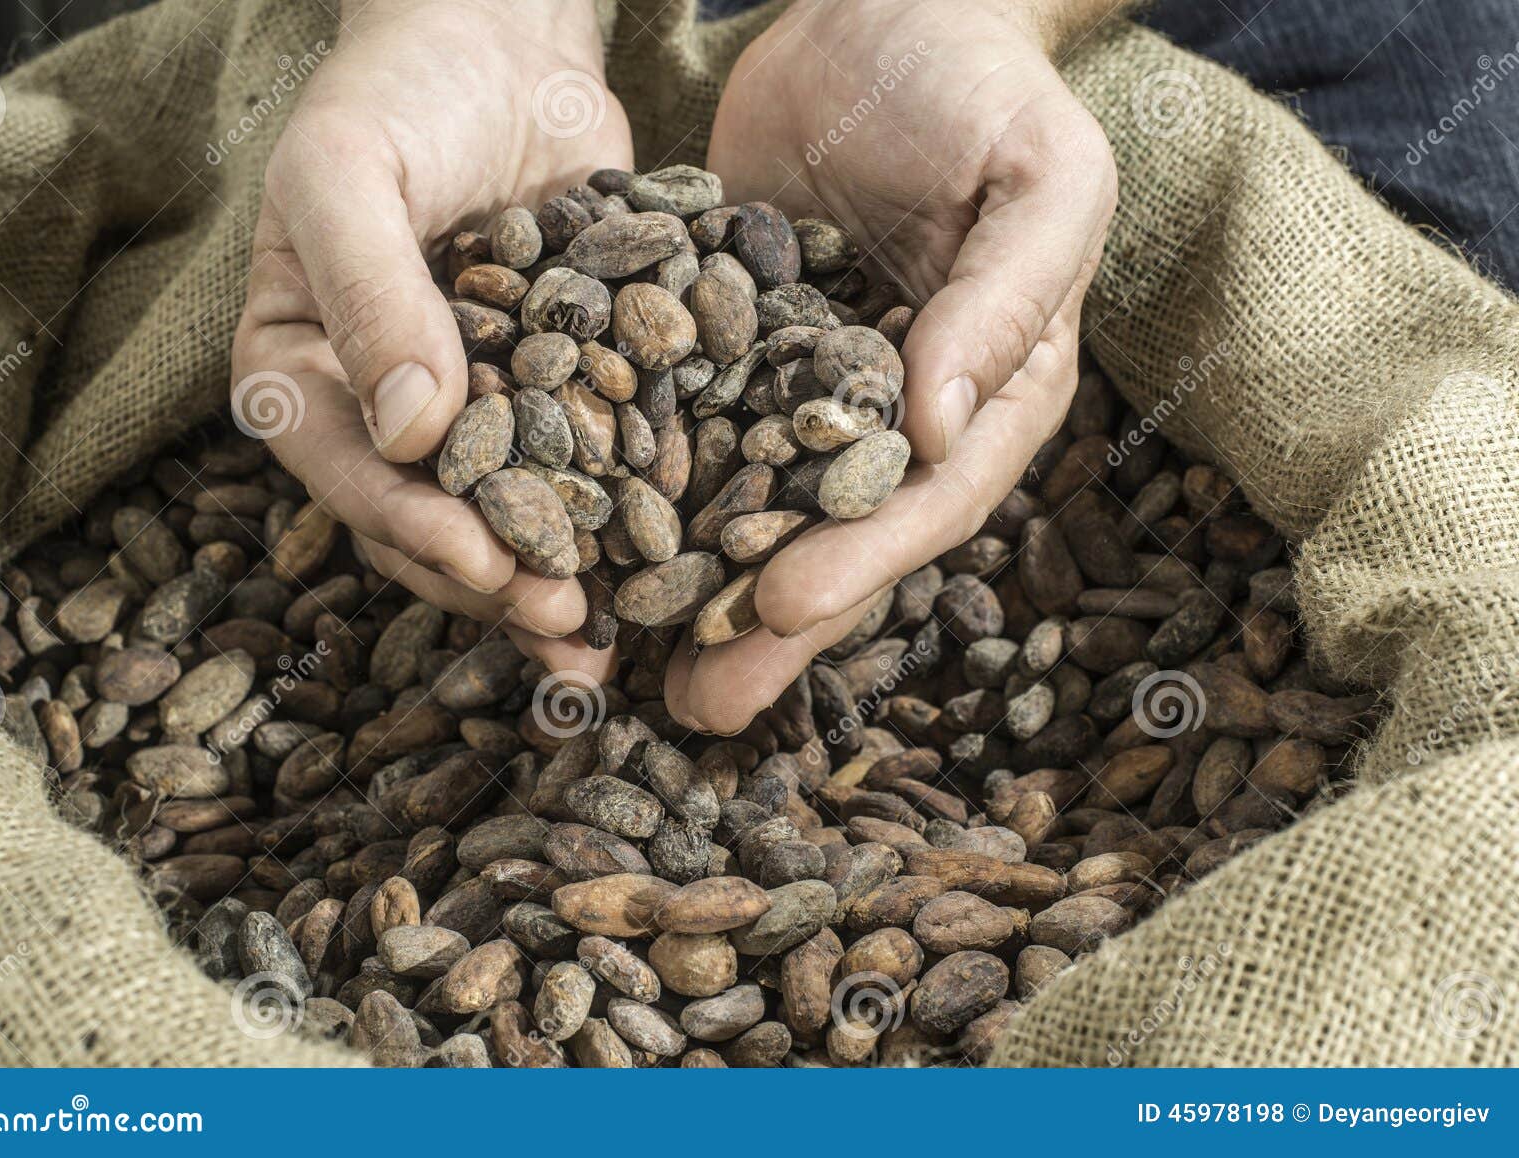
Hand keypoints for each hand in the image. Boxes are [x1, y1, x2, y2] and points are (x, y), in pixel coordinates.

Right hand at [231, 0, 626, 681]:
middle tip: (569, 624)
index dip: (414, 528)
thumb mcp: (353, 170)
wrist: (498, 40)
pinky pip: (590, 458)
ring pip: (515, 509)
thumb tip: (413, 430)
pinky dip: (625, 508)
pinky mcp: (564, 389)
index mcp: (304, 371)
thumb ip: (369, 289)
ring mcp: (480, 407)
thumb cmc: (401, 88)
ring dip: (561, 571)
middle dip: (498, 577)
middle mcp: (387, 408)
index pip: (350, 471)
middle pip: (434, 518)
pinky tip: (674, 552)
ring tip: (617, 635)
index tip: (485, 565)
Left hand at [667, 0, 1117, 732]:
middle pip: (837, 538)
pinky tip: (593, 558)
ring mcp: (810, 395)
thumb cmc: (980, 83)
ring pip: (756, 513)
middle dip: (769, 626)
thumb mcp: (1037, 174)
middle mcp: (900, 416)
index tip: (777, 604)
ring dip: (701, 597)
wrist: (883, 8)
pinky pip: (689, 439)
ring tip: (639, 677)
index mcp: (992, 393)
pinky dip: (648, 501)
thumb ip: (1006, 298)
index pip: (930, 499)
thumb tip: (943, 426)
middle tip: (699, 706)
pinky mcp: (733, 357)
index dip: (860, 559)